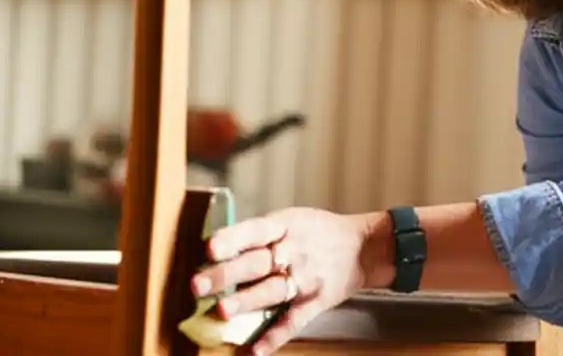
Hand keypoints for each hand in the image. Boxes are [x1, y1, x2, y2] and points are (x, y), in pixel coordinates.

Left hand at [192, 207, 376, 354]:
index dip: (233, 239)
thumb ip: (259, 235)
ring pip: (273, 291)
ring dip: (248, 302)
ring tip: (223, 312)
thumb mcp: (293, 220)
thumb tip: (216, 252)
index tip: (210, 248)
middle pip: (258, 264)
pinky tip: (257, 349)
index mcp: (287, 226)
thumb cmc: (319, 233)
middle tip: (198, 286)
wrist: (364, 247)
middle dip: (227, 275)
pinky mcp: (317, 301)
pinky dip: (276, 336)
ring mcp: (307, 278)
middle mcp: (296, 251)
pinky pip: (294, 320)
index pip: (255, 231)